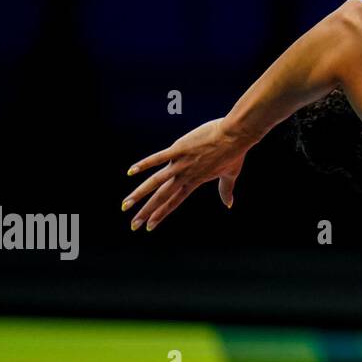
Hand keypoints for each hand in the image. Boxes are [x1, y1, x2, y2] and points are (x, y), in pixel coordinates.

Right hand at [122, 118, 248, 230]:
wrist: (236, 135)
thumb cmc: (234, 152)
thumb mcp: (230, 174)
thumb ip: (225, 190)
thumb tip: (229, 204)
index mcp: (195, 181)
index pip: (174, 201)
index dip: (161, 214)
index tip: (149, 226)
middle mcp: (185, 176)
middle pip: (161, 197)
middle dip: (146, 212)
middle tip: (133, 225)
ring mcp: (181, 163)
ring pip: (156, 182)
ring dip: (139, 194)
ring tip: (126, 205)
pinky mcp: (179, 149)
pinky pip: (158, 158)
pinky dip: (144, 164)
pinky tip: (131, 172)